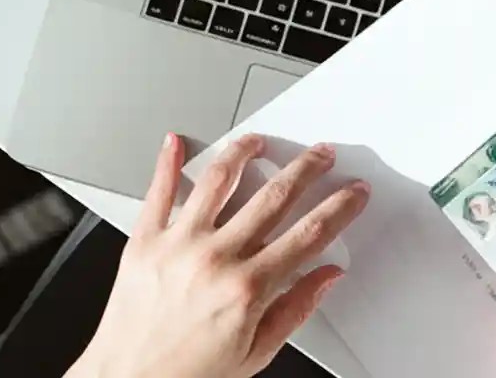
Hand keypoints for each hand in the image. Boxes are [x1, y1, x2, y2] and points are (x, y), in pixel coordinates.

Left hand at [67, 133, 369, 377]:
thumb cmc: (187, 375)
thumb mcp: (256, 353)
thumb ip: (295, 308)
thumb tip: (326, 276)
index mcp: (248, 289)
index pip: (310, 233)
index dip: (339, 208)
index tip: (351, 193)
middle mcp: (215, 259)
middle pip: (274, 196)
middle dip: (307, 169)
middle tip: (321, 154)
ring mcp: (178, 245)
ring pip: (219, 181)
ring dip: (244, 152)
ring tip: (258, 141)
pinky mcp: (143, 242)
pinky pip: (158, 192)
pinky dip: (167, 163)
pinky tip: (177, 142)